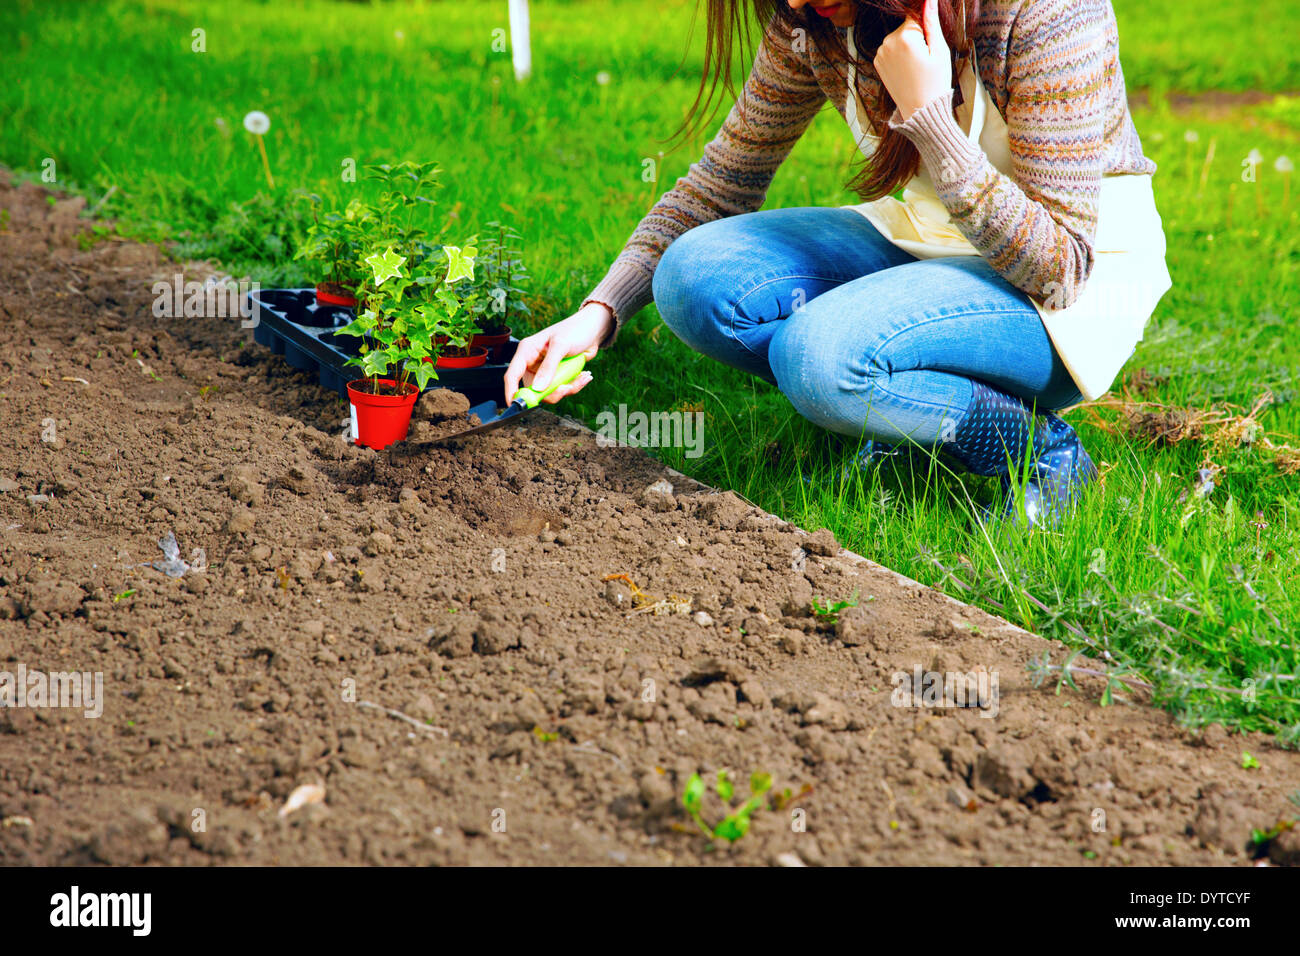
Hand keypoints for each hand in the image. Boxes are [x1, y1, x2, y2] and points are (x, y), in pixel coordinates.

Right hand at [503, 302, 609, 403]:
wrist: (593, 330)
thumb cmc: (574, 330)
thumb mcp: (560, 346)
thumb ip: (549, 367)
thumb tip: (537, 388)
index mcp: (527, 351)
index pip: (512, 374)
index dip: (511, 391)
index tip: (515, 405)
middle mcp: (534, 363)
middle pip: (533, 390)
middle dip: (551, 393)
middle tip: (566, 388)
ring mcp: (546, 371)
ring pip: (549, 392)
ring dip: (567, 388)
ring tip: (581, 377)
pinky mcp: (558, 376)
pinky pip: (562, 389)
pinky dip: (574, 386)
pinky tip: (583, 376)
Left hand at [872, 0, 951, 121]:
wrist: (920, 110)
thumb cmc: (934, 81)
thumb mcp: (939, 50)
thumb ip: (932, 22)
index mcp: (903, 37)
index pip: (916, 17)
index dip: (926, 30)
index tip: (929, 46)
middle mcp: (887, 43)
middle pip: (906, 27)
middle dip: (917, 38)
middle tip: (925, 59)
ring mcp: (880, 53)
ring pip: (898, 38)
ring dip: (907, 46)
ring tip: (916, 66)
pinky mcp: (877, 63)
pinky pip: (891, 49)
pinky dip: (899, 55)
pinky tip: (907, 69)